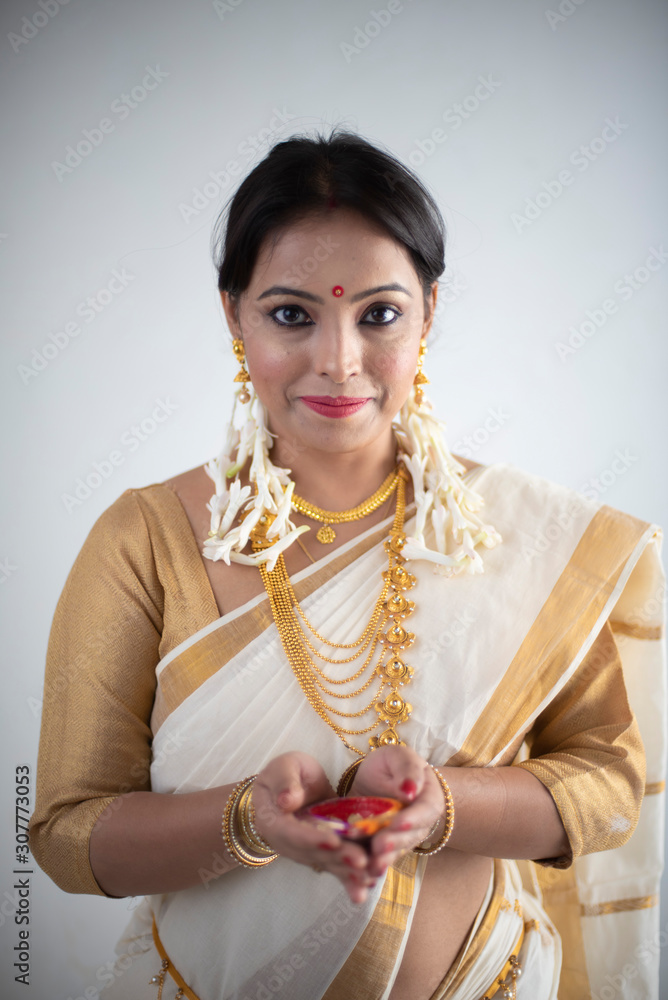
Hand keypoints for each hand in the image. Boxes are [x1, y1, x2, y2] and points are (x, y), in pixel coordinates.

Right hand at [251, 752, 377, 903]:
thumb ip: (285, 782)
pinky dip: (349, 877)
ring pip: (324, 862)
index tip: (333, 840)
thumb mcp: (283, 767)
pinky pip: (333, 865)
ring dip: (347, 871)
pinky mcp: (318, 853)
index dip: (311, 838)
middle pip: (311, 853)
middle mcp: (285, 842)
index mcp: (271, 820)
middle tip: (361, 860)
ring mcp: (302, 850)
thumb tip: (286, 801)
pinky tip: (366, 884)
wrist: (290, 784)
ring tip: (369, 874)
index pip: (290, 833)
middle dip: (337, 857)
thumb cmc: (285, 772)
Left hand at [350, 745, 445, 877]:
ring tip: (370, 866)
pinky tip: (359, 877)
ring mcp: (399, 839)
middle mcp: (417, 825)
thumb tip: (409, 789)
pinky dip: (368, 868)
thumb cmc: (393, 765)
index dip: (412, 818)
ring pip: (394, 852)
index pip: (425, 811)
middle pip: (409, 836)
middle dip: (394, 842)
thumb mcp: (399, 756)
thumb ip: (407, 769)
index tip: (398, 821)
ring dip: (382, 860)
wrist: (380, 780)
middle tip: (378, 845)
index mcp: (428, 800)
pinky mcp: (380, 848)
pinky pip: (376, 859)